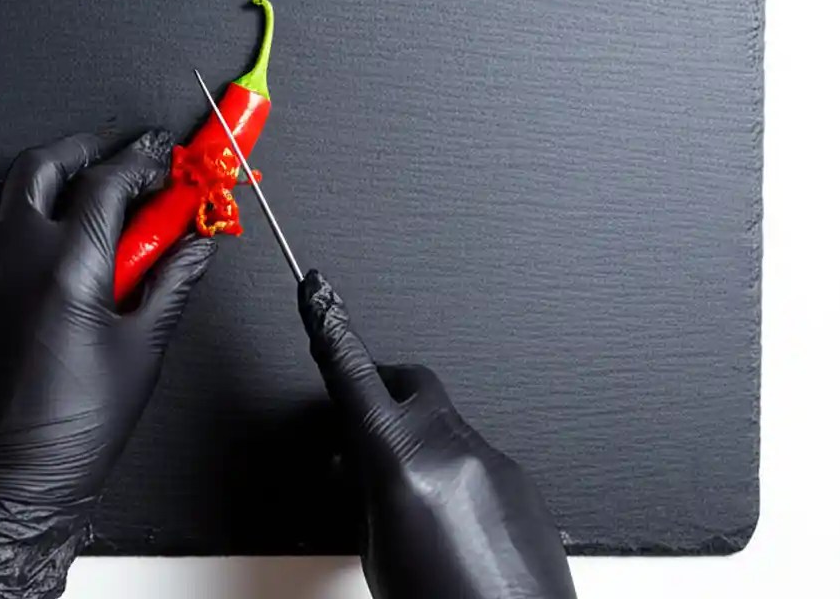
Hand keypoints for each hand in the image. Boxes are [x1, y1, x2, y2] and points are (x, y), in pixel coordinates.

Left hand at [0, 130, 216, 598]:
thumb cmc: (69, 430)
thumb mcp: (140, 350)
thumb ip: (171, 283)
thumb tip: (195, 244)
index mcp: (71, 264)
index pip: (112, 180)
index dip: (144, 160)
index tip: (163, 159)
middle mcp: (14, 252)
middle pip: (48, 164)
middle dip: (87, 149)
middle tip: (116, 157)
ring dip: (36, 180)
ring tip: (65, 193)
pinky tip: (9, 232)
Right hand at [298, 270, 576, 598]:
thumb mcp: (374, 548)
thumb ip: (364, 490)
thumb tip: (358, 462)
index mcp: (404, 462)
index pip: (354, 375)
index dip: (330, 326)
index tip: (317, 291)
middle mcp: (454, 450)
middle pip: (411, 383)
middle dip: (383, 390)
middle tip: (364, 426)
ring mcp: (495, 461)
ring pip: (444, 421)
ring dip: (418, 442)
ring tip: (410, 499)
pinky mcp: (522, 479)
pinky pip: (475, 453)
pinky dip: (451, 471)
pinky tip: (448, 518)